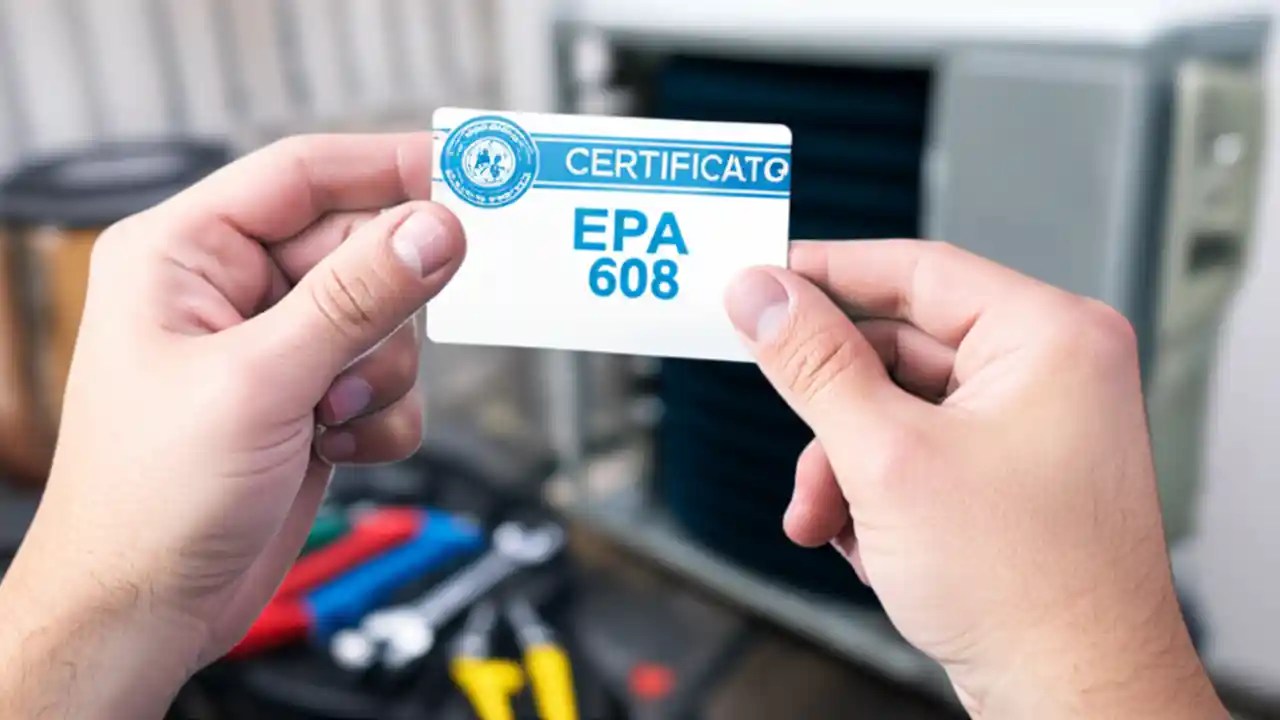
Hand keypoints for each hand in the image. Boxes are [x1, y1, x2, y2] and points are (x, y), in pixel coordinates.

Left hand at [0, 134, 464, 717]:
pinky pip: (390, 382)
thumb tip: (432, 228)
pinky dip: (382, 417)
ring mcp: (278, 349)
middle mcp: (233, 292)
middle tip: (389, 339)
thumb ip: (357, 297)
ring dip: (381, 374)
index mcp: (187, 254)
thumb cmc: (150, 498)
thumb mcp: (259, 381)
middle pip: (361, 250)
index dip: (388, 167)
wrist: (147, 609)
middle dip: (385, 308)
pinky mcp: (312, 400)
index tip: (466, 173)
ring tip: (328, 413)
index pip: (304, 175)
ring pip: (388, 321)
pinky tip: (335, 446)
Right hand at [724, 241, 1224, 718]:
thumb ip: (813, 365)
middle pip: (897, 349)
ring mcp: (1034, 429)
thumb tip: (762, 297)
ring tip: (826, 519)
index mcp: (1050, 337)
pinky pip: (919, 454)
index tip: (762, 280)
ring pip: (897, 411)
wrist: (1076, 701)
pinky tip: (868, 544)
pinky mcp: (1011, 479)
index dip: (827, 273)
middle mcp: (1051, 373)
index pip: (915, 270)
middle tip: (784, 430)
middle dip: (830, 412)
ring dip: (844, 466)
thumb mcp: (887, 458)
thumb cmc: (1027, 591)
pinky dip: (877, 494)